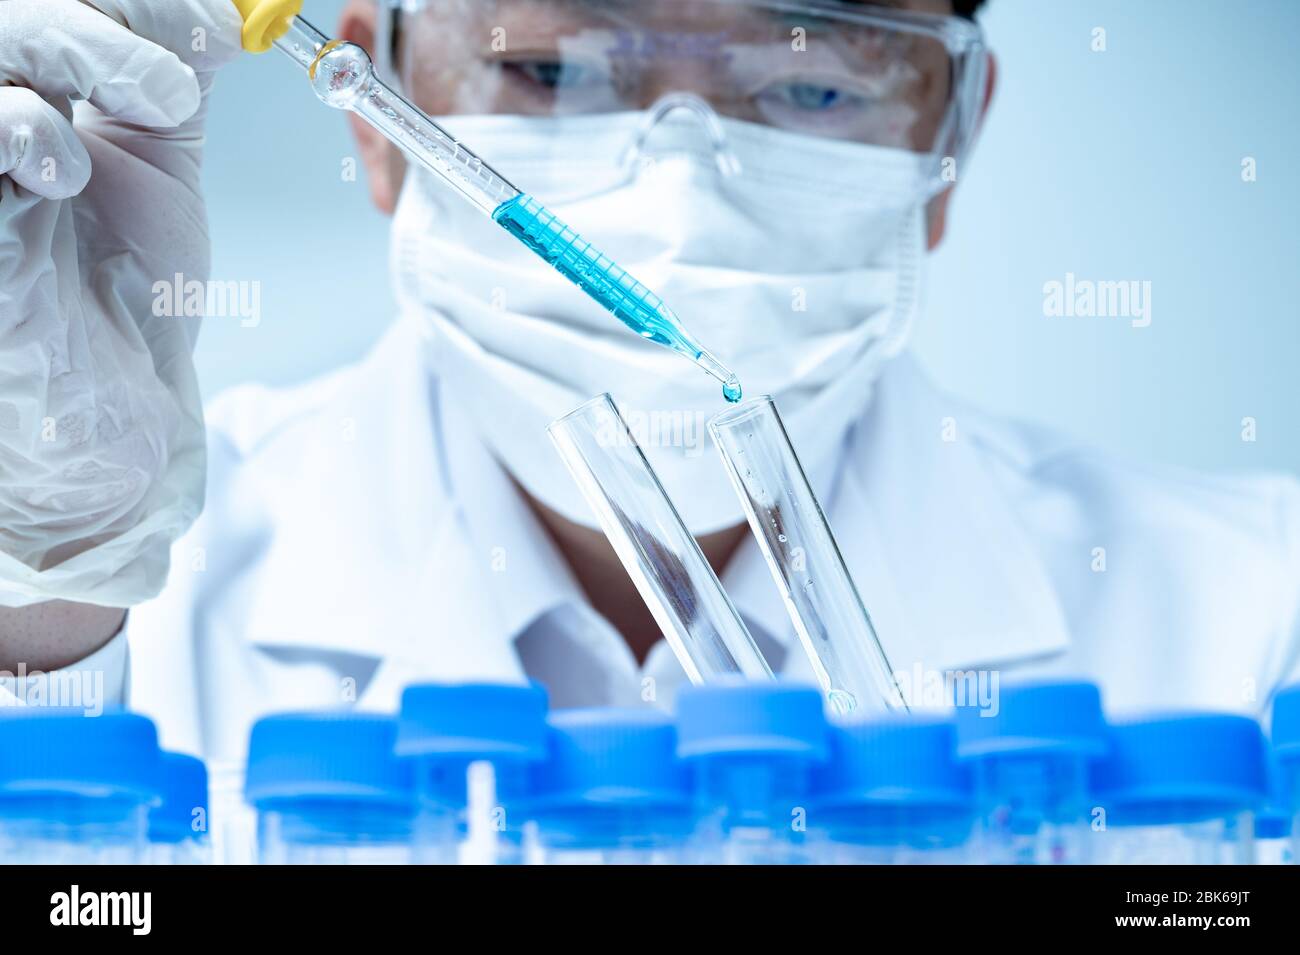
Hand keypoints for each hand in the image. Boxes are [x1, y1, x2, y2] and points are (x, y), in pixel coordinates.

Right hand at [0, 0, 242, 606]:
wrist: (123, 399)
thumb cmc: (130, 295)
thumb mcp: (161, 172)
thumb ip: (166, 94)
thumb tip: (208, 21)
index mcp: (37, 90)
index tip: (218, 31)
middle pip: (16, 9)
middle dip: (109, 14)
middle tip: (189, 67)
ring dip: (78, 47)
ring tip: (160, 106)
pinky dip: (17, 128)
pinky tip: (66, 171)